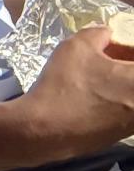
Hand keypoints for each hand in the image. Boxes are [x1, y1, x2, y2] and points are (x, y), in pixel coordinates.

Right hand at [14, 24, 133, 160]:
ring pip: (131, 97)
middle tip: (107, 63)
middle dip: (123, 69)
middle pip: (133, 77)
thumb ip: (99, 34)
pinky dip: (115, 103)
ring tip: (98, 80)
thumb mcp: (76, 46)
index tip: (113, 49)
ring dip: (121, 86)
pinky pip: (126, 113)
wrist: (45, 130)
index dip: (125, 51)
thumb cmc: (64, 85)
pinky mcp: (122, 136)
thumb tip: (106, 35)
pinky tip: (91, 100)